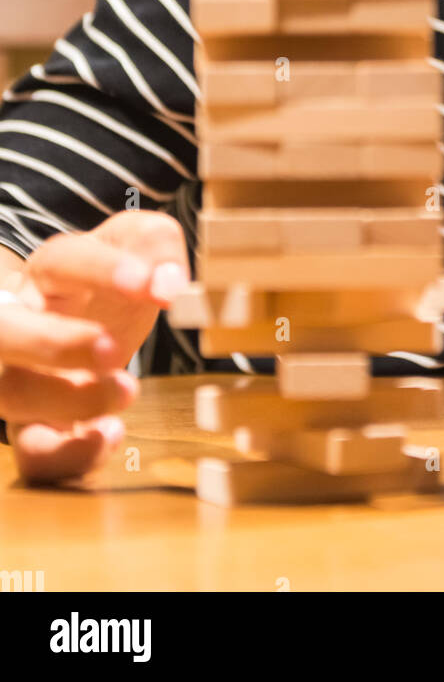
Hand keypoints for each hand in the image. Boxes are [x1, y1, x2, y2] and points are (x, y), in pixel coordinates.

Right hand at [1, 211, 189, 483]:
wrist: (86, 319)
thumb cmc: (110, 283)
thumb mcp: (138, 246)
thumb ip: (157, 246)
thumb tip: (168, 283)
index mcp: (49, 272)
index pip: (61, 261)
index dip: (103, 271)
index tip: (151, 285)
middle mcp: (21, 322)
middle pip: (4, 331)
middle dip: (56, 343)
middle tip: (113, 349)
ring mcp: (20, 375)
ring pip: (10, 392)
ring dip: (69, 400)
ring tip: (127, 391)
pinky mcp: (33, 424)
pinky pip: (30, 450)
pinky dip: (66, 455)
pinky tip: (110, 435)